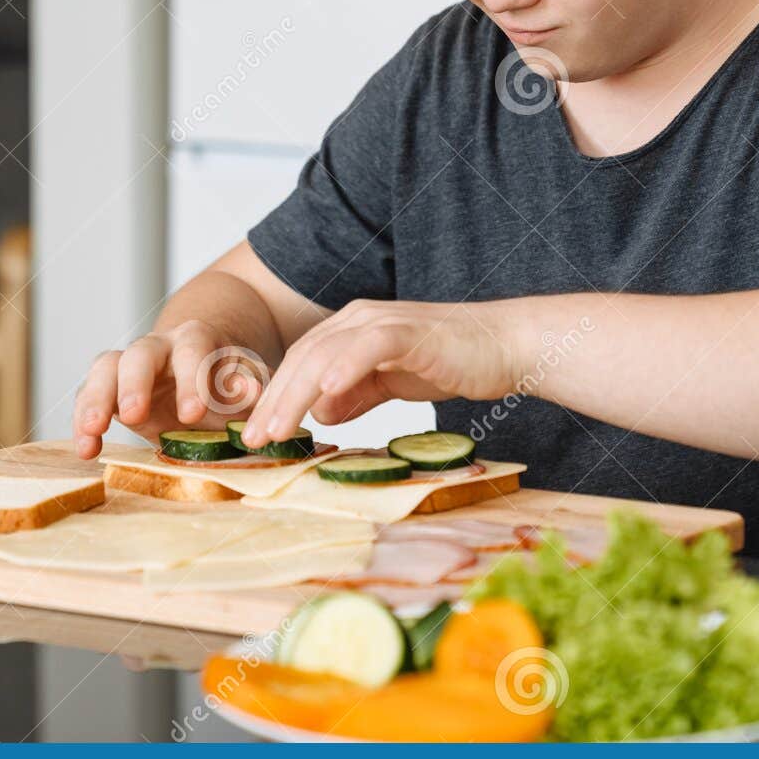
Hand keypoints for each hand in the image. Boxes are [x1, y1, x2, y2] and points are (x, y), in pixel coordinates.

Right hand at [71, 321, 268, 458]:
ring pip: (104, 370)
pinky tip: (86, 450)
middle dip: (134, 384)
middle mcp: (158, 348)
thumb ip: (248, 390)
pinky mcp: (109, 391)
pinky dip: (83, 422)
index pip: (192, 350)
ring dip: (96, 400)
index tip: (192, 415)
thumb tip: (250, 392)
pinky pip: (88, 398)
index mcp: (196, 341)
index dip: (191, 380)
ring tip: (93, 432)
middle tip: (133, 416)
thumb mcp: (244, 386)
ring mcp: (128, 367)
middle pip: (139, 354)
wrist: (201, 385)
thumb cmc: (224, 385)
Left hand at [238, 299, 524, 447]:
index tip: (256, 434)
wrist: (504, 345)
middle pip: (304, 358)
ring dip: (297, 392)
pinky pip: (369, 346)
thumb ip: (356, 395)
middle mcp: (359, 319)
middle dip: (275, 400)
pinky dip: (345, 366)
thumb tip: (321, 414)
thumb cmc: (452, 362)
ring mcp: (383, 322)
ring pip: (326, 354)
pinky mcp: (409, 332)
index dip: (275, 397)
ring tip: (278, 426)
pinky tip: (326, 391)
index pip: (301, 363)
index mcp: (351, 329)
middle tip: (255, 439)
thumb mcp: (392, 383)